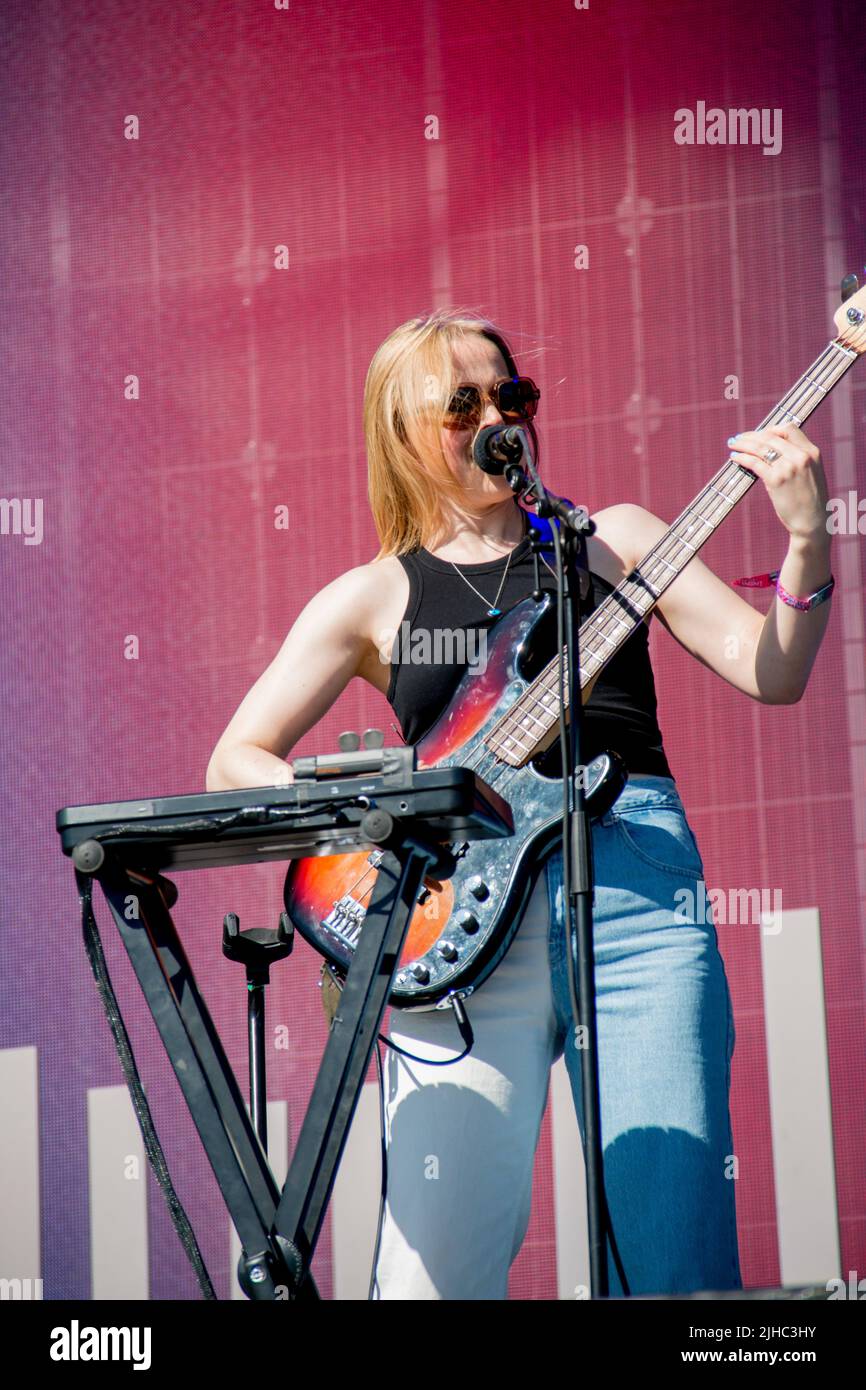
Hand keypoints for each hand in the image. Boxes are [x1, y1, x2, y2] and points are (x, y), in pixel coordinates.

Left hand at [726, 424, 828, 541]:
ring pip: (760, 447)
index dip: (770, 429)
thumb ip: (797, 459)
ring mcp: (788, 467)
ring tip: (733, 445)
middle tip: (739, 438)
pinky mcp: (776, 480)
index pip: (789, 428)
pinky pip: (754, 463)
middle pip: (770, 436)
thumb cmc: (809, 500)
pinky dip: (742, 458)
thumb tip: (771, 451)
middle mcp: (801, 456)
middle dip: (751, 436)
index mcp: (812, 452)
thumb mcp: (811, 473)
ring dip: (743, 444)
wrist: (813, 523)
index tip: (759, 435)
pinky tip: (735, 458)